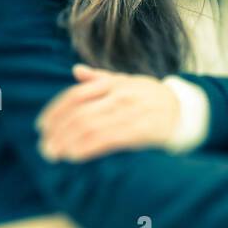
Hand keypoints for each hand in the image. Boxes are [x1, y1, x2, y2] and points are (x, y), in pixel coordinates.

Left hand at [35, 64, 179, 162]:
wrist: (186, 110)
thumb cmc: (152, 98)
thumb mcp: (129, 82)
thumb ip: (102, 78)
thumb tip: (76, 70)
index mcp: (114, 83)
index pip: (75, 95)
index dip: (55, 111)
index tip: (42, 127)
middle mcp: (120, 95)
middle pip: (79, 113)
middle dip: (58, 132)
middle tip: (45, 149)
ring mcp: (131, 112)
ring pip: (89, 127)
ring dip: (67, 142)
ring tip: (55, 155)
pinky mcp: (141, 130)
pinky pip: (107, 139)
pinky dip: (87, 148)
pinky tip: (75, 156)